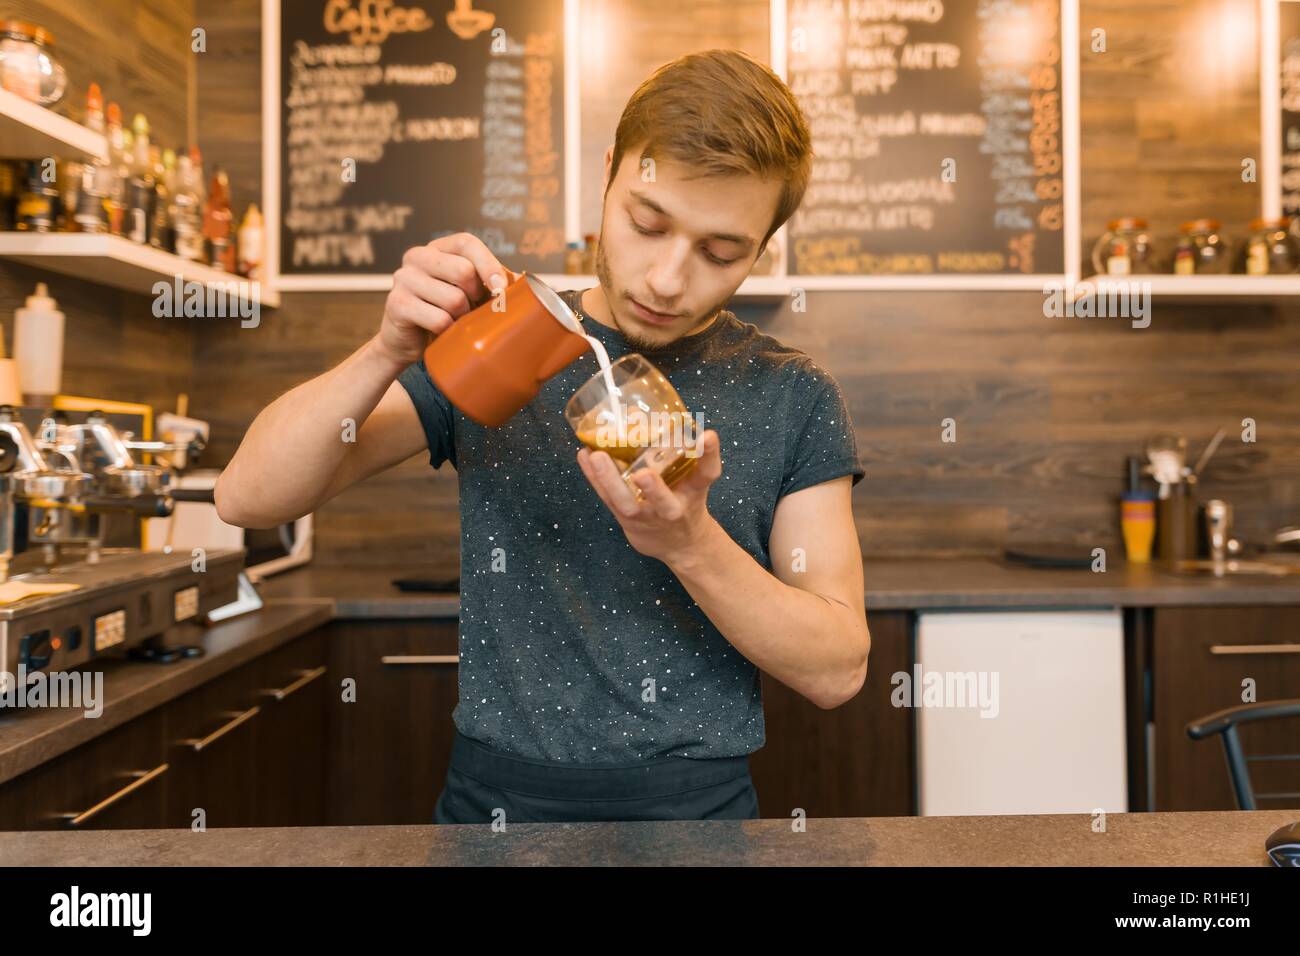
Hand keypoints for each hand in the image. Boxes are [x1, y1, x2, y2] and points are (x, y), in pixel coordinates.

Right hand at [375, 233, 517, 366]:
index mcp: (436, 249)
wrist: (408, 342)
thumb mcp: (468, 292)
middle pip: (463, 270)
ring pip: (454, 299)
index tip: (501, 289)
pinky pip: (439, 319)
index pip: (466, 242)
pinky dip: (447, 331)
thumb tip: (523, 282)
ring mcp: (403, 279)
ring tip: (454, 321)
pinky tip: (441, 331)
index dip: (488, 263)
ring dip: (461, 318)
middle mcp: (416, 257)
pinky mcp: (397, 304)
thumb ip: (489, 281)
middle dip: (475, 297)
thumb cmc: (444, 313)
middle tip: (470, 310)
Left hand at [576, 429, 723, 565]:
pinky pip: (608, 500)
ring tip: (596, 456)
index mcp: (694, 492)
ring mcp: (648, 518)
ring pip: (627, 505)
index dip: (709, 454)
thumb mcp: (692, 479)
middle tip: (643, 473)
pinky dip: (594, 478)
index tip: (708, 436)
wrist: (681, 545)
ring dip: (610, 481)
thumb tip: (639, 412)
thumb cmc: (684, 501)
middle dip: (654, 490)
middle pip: (665, 503)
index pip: (707, 473)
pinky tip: (584, 457)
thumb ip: (678, 450)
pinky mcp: (627, 521)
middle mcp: (673, 509)